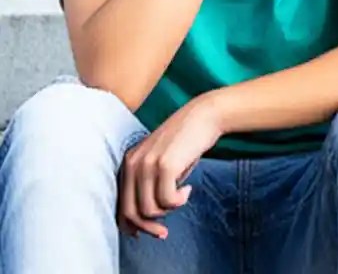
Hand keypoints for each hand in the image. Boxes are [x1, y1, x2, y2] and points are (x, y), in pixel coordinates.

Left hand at [118, 94, 223, 238]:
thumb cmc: (185, 143)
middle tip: (164, 232)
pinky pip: (168, 200)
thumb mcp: (161, 164)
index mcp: (128, 163)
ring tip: (181, 196)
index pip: (121, 205)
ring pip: (150, 209)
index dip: (132, 225)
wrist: (204, 117)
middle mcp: (132, 164)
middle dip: (148, 227)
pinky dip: (180, 200)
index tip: (147, 233)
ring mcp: (147, 164)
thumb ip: (150, 185)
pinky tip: (188, 189)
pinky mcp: (165, 165)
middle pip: (132, 212)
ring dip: (168, 210)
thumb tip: (148, 217)